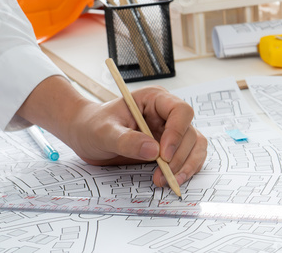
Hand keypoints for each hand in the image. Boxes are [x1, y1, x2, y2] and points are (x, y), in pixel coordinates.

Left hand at [24, 78, 206, 188]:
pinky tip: (172, 179)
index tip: (162, 155)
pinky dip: (185, 170)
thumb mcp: (104, 132)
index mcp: (155, 100)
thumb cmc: (93, 126)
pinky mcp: (171, 148)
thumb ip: (126, 140)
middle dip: (179, 157)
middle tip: (162, 175)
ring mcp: (172, 131)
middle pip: (189, 133)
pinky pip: (190, 157)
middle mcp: (168, 114)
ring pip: (195, 146)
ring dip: (186, 166)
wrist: (86, 136)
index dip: (177, 133)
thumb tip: (153, 151)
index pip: (180, 111)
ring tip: (167, 181)